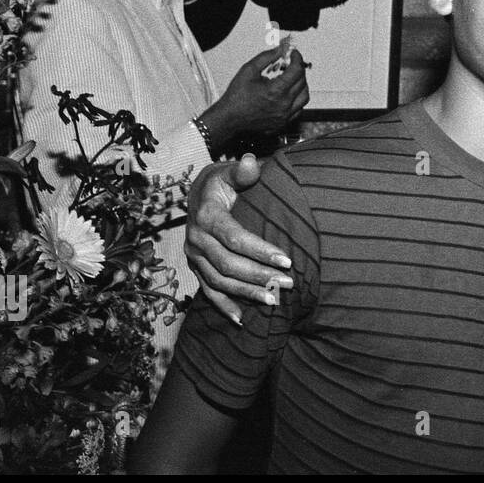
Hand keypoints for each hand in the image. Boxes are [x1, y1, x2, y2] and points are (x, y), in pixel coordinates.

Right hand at [184, 155, 292, 323]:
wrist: (197, 193)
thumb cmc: (222, 182)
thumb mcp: (230, 171)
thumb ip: (244, 171)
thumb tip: (252, 162)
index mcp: (206, 215)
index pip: (235, 238)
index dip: (261, 251)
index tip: (288, 261)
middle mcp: (196, 238)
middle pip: (228, 264)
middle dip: (259, 276)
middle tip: (289, 283)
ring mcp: (194, 256)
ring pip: (220, 281)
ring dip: (247, 293)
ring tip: (274, 301)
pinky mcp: (195, 268)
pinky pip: (208, 291)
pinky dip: (223, 306)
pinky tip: (241, 320)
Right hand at [200, 47, 308, 149]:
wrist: (229, 117)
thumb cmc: (236, 97)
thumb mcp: (249, 70)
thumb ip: (266, 57)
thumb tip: (280, 50)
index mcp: (276, 91)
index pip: (297, 70)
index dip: (297, 58)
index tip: (294, 54)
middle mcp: (283, 104)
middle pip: (302, 82)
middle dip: (298, 69)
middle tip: (291, 64)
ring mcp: (285, 115)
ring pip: (305, 96)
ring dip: (301, 85)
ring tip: (292, 78)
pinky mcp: (284, 122)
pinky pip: (299, 109)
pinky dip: (298, 99)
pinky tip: (289, 94)